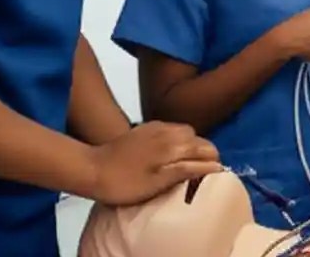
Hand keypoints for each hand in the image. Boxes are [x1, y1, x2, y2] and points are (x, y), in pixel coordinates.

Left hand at [86, 122, 221, 205]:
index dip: (212, 163)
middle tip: (194, 174)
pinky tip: (165, 154)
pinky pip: (170, 130)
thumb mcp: (158, 183)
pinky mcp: (145, 128)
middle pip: (198, 138)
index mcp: (174, 144)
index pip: (208, 148)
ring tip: (181, 164)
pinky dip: (175, 140)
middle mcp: (169, 130)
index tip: (206, 179)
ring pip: (184, 132)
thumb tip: (217, 166)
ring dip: (189, 146)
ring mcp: (156, 127)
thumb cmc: (125, 183)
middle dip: (202, 153)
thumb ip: (188, 171)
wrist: (91, 169)